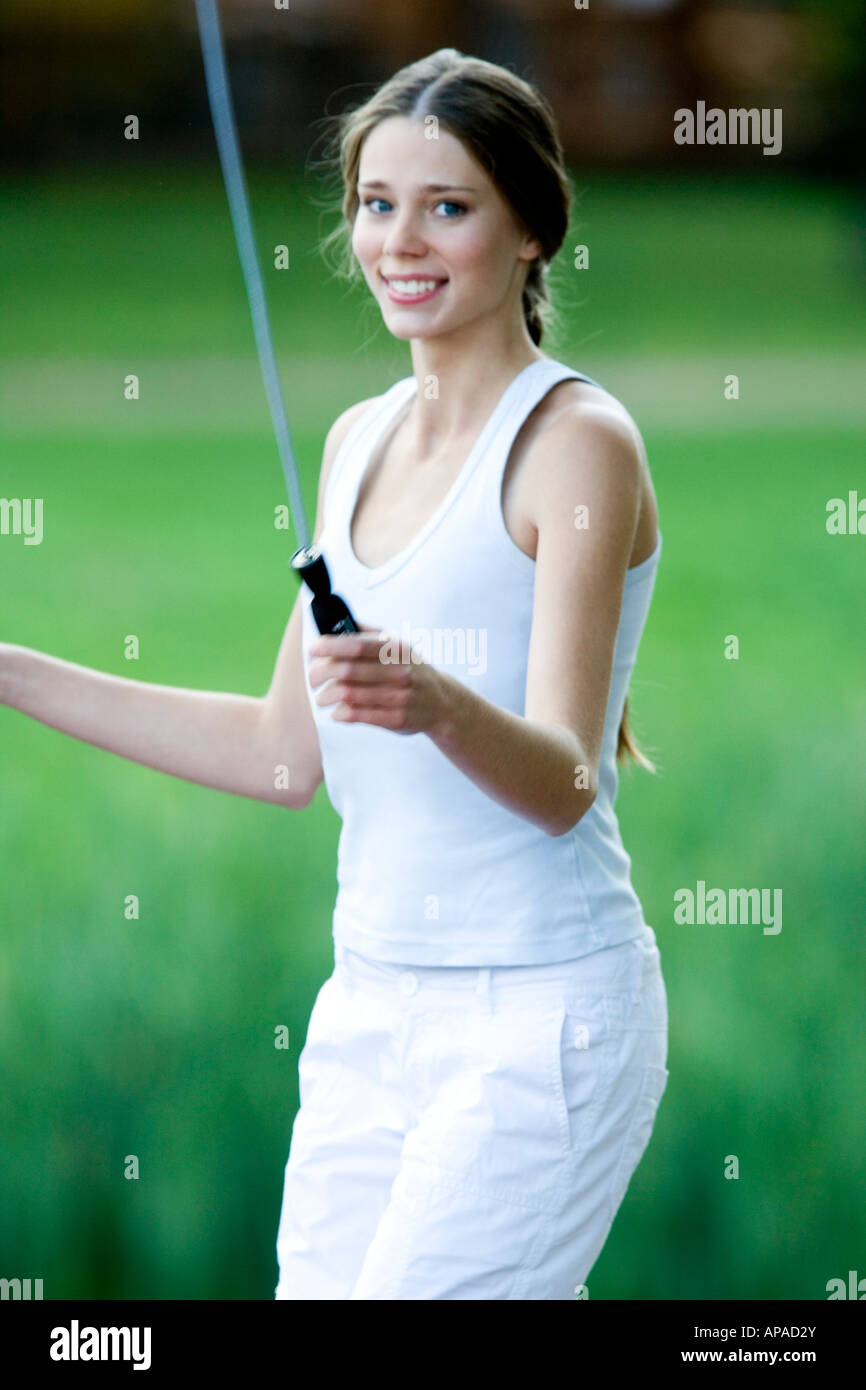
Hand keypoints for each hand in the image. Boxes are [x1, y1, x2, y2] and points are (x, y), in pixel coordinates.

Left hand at [307, 625, 448, 735]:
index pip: (356, 646)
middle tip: (312, 677)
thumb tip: (341, 620)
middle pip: (348, 671)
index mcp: (396, 650)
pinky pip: (359, 716)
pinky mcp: (395, 719)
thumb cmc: (413, 671)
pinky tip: (336, 711)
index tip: (312, 649)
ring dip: (327, 696)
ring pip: (350, 695)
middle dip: (322, 673)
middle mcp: (399, 672)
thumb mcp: (399, 645)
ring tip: (320, 697)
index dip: (330, 647)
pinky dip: (341, 713)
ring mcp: (398, 697)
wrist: (442, 703)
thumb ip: (370, 634)